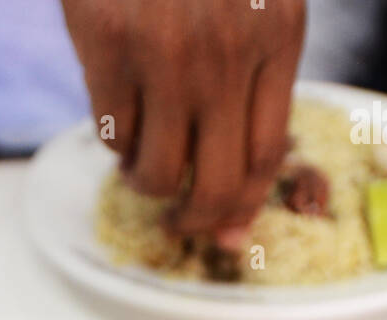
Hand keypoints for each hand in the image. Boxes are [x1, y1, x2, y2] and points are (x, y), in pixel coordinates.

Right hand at [62, 0, 304, 241]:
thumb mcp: (253, 0)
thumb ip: (255, 75)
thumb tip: (236, 192)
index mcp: (277, 39)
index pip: (265, 157)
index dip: (242, 206)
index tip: (226, 231)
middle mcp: (227, 55)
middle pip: (217, 184)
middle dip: (195, 218)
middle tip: (178, 221)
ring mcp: (167, 54)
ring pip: (158, 171)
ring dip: (145, 181)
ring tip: (139, 160)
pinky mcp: (109, 47)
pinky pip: (112, 134)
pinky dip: (112, 140)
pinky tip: (118, 112)